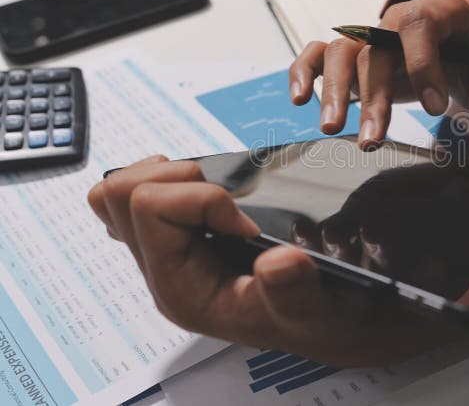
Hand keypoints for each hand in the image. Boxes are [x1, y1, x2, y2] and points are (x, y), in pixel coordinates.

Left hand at [87, 155, 462, 366]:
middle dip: (178, 180)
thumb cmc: (310, 317)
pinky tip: (204, 198)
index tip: (246, 225)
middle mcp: (161, 269)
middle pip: (120, 194)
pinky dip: (167, 180)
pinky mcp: (172, 238)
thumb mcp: (310, 308)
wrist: (318, 323)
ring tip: (213, 197)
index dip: (201, 199)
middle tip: (224, 202)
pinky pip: (136, 196)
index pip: (149, 210)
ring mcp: (162, 253)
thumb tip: (278, 260)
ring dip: (169, 176)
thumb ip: (292, 288)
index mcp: (181, 289)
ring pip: (118, 191)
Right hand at [289, 0, 468, 149]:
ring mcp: (368, 37)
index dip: (424, 65)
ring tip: (331, 129)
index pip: (421, 28)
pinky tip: (299, 100)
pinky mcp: (350, 54)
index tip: (434, 108)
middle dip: (373, 98)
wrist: (451, 34)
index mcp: (436, 14)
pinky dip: (303, 71)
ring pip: (341, 53)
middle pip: (375, 52)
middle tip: (372, 140)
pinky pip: (317, 53)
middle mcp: (393, 22)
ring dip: (332, 91)